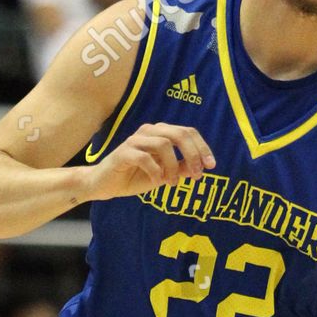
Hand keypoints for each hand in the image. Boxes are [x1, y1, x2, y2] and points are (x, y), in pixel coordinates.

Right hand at [85, 122, 214, 201]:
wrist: (104, 185)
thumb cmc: (134, 177)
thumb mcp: (163, 175)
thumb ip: (180, 169)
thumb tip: (200, 167)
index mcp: (160, 134)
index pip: (187, 132)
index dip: (202, 147)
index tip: (211, 166)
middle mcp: (148, 132)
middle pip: (179, 134)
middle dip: (192, 154)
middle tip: (197, 174)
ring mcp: (134, 141)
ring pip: (163, 144)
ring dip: (173, 166)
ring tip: (172, 183)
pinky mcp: (123, 153)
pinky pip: (145, 158)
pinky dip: (155, 172)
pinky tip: (156, 182)